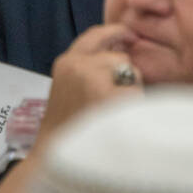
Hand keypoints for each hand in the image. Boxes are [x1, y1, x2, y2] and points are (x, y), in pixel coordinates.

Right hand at [34, 23, 142, 147]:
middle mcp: (78, 66)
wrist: (56, 160)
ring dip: (130, 91)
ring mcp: (93, 81)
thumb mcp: (70, 87)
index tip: (131, 37)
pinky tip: (119, 121)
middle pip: (120, 58)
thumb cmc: (67, 128)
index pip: (96, 35)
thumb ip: (90, 67)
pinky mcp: (109, 98)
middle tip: (115, 99)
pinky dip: (134, 107)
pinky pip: (136, 93)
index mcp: (66, 63)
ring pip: (131, 73)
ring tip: (113, 113)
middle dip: (125, 75)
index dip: (117, 33)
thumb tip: (122, 49)